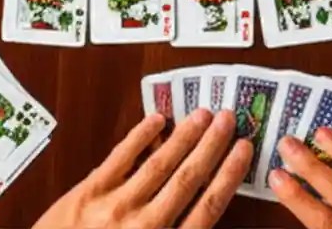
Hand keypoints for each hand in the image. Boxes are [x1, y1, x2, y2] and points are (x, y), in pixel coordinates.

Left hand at [33, 109, 252, 228]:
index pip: (207, 207)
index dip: (228, 175)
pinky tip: (157, 120)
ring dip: (184, 136)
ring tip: (203, 114)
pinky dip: (140, 136)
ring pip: (159, 163)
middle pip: (188, 178)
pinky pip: (120, 157)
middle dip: (212, 146)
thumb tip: (202, 211)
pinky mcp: (88, 193)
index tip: (243, 151)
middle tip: (230, 119)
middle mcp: (145, 226)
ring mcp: (115, 207)